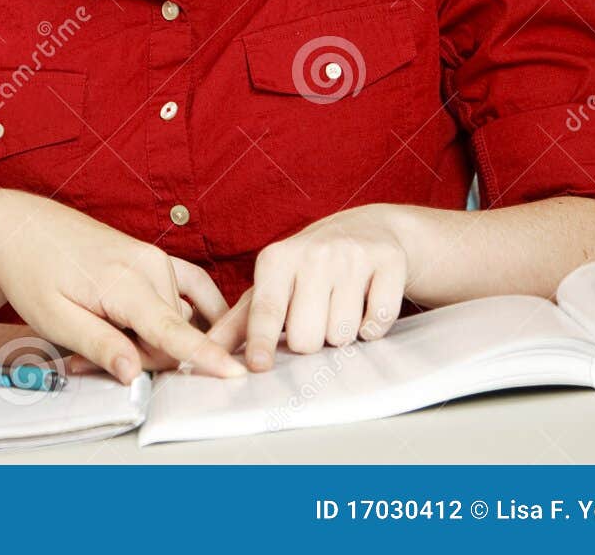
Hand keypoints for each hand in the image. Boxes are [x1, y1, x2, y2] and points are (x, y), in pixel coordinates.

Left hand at [0, 191, 246, 382]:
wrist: (19, 227)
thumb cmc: (30, 271)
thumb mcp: (52, 317)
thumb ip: (98, 344)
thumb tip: (134, 373)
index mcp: (123, 280)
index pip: (171, 329)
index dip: (203, 356)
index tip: (235, 375)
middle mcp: (149, 264)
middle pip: (169, 335)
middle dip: (137, 357)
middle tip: (82, 357)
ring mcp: (155, 258)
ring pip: (173, 320)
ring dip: (145, 339)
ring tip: (98, 334)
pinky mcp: (154, 258)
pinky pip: (188, 290)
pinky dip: (182, 315)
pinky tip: (176, 326)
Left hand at [207, 204, 408, 370]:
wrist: (366, 229)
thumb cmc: (309, 266)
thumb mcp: (271, 284)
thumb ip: (239, 321)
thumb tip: (206, 350)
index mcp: (276, 259)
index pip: (267, 309)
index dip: (263, 341)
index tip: (259, 365)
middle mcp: (312, 253)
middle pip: (307, 337)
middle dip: (311, 340)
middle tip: (315, 317)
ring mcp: (351, 256)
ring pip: (343, 334)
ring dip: (342, 332)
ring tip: (340, 305)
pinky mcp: (388, 261)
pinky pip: (378, 323)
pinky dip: (373, 326)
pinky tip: (365, 303)